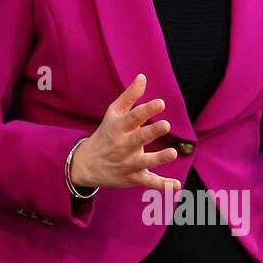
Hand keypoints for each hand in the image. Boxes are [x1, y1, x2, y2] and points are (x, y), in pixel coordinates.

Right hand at [69, 74, 181, 194]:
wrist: (85, 165)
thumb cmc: (105, 134)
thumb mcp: (113, 114)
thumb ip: (130, 96)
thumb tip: (143, 76)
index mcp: (119, 128)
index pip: (134, 117)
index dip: (147, 110)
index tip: (161, 103)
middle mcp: (123, 146)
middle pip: (139, 138)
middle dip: (152, 132)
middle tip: (166, 125)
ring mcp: (128, 163)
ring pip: (145, 162)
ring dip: (159, 158)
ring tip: (173, 153)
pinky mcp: (134, 178)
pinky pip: (149, 182)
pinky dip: (162, 185)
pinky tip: (177, 185)